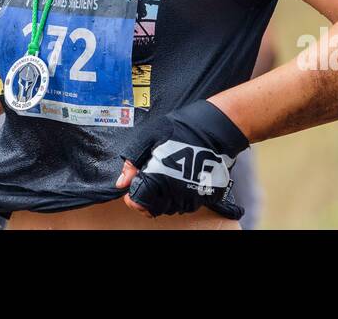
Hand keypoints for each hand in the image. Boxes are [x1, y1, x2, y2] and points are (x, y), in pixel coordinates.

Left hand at [117, 99, 248, 218]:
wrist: (216, 129)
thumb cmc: (183, 128)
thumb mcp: (150, 136)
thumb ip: (133, 162)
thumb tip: (122, 183)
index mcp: (158, 179)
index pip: (139, 202)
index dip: (132, 196)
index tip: (132, 187)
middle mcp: (175, 193)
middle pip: (153, 208)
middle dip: (146, 198)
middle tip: (148, 181)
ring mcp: (192, 197)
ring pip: (170, 208)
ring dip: (162, 197)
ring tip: (165, 176)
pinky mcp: (205, 197)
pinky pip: (187, 204)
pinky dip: (179, 195)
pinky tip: (179, 179)